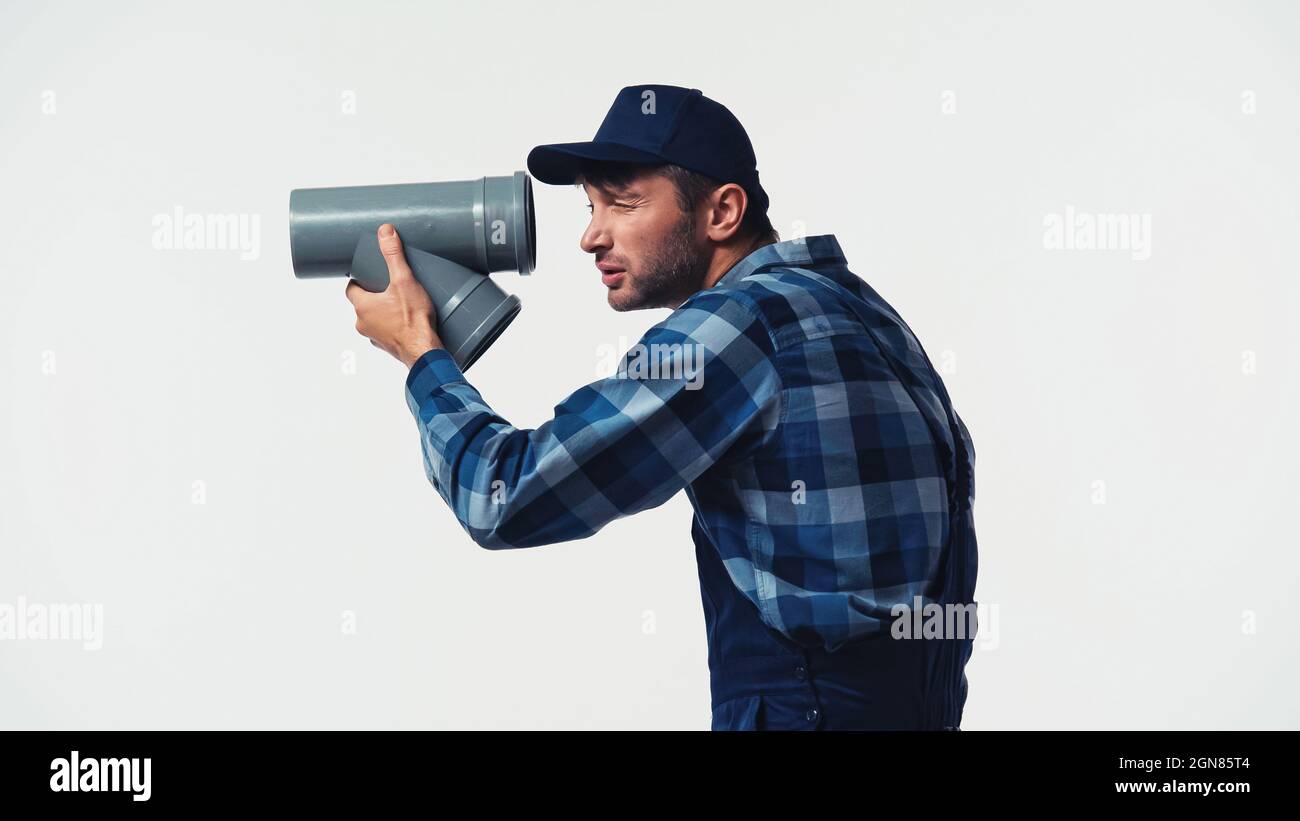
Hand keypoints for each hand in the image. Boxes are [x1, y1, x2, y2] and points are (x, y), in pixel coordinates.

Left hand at [345, 224, 442, 367]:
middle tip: (390, 284)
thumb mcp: (404, 280)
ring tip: (401, 301)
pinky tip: (406, 320)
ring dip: (383, 311)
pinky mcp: (388, 346)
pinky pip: (386, 332)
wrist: (425, 352)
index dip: (359, 279)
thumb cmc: (413, 320)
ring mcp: (374, 337)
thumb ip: (393, 256)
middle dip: (374, 294)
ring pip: (374, 319)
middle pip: (363, 303)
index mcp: (362, 307)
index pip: (351, 289)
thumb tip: (385, 232)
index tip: (369, 273)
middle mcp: (363, 324)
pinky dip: (393, 326)